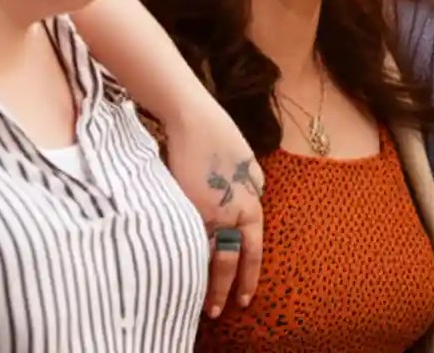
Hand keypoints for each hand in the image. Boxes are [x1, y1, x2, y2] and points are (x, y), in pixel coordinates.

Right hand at [161, 106, 263, 317]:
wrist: (195, 122)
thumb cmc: (222, 139)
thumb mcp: (250, 165)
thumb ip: (253, 187)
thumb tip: (253, 199)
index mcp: (252, 204)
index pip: (254, 251)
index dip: (250, 276)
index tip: (245, 298)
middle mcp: (234, 212)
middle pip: (232, 261)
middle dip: (226, 289)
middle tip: (219, 311)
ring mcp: (208, 211)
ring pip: (208, 256)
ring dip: (205, 281)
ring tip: (198, 302)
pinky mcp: (185, 204)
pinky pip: (187, 238)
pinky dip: (185, 254)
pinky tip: (179, 269)